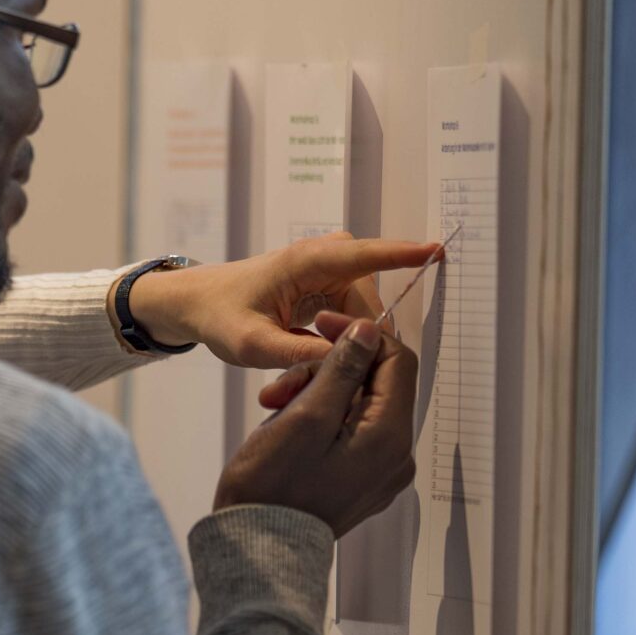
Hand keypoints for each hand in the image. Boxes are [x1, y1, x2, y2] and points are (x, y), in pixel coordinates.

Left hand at [124, 232, 440, 368]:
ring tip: (291, 381)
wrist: (198, 303)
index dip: (403, 254)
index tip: (437, 251)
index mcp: (307, 262)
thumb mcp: (250, 344)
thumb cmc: (218, 315)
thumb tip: (345, 360)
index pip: (365, 256)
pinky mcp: (330, 291)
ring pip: (359, 323)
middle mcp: (325, 261)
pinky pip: (349, 324)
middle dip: (350, 349)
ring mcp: (330, 275)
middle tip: (313, 383)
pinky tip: (303, 370)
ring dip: (337, 354)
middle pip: (367, 309)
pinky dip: (332, 349)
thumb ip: (297, 353)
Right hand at [214, 319, 417, 536]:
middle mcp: (395, 457)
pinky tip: (286, 427)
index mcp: (389, 437)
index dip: (360, 335)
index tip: (320, 325)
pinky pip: (349, 435)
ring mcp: (379, 474)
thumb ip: (342, 369)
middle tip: (279, 386)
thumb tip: (368, 332)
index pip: (396, 361)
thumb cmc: (274, 486)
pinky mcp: (360, 484)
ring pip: (358, 409)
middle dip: (326, 371)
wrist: (257, 549)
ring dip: (317, 395)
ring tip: (274, 408)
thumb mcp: (305, 416)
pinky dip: (320, 421)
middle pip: (375, 385)